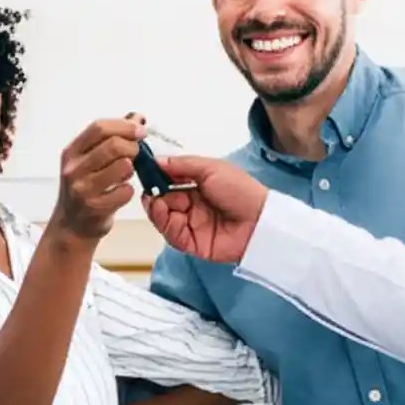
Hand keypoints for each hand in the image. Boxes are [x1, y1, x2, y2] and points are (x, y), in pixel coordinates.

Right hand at [50, 117, 144, 242]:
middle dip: (132, 146)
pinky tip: (121, 191)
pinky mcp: (95, 207)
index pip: (99, 128)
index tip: (140, 129)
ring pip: (122, 166)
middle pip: (113, 145)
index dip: (124, 125)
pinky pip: (126, 191)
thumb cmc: (84, 189)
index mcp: (72, 153)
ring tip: (126, 173)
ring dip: (131, 168)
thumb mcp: (89, 160)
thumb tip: (136, 117)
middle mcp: (74, 169)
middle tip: (137, 151)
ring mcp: (83, 189)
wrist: (72, 225)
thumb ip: (111, 137)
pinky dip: (129, 190)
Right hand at [141, 155, 268, 263]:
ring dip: (156, 208)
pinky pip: (172, 234)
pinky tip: (161, 211)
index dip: (157, 178)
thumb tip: (157, 160)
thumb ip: (182, 165)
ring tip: (154, 200)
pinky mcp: (192, 243)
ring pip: (164, 218)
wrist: (260, 221)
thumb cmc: (240, 190)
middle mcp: (193, 206)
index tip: (144, 171)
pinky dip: (163, 223)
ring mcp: (192, 225)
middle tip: (148, 188)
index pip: (170, 183)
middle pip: (163, 201)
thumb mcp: (211, 168)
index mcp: (198, 187)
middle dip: (154, 193)